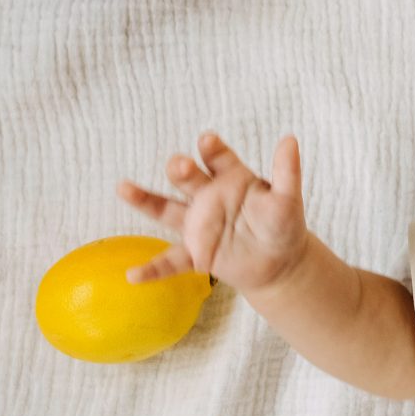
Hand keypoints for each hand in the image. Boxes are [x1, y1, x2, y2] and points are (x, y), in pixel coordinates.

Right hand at [116, 131, 310, 293]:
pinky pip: (171, 261)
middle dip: (182, 171)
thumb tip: (290, 139)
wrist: (279, 262)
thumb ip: (287, 172)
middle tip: (179, 165)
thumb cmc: (282, 225)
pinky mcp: (196, 253)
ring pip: (167, 210)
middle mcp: (209, 196)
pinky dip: (153, 269)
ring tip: (123, 187)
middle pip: (189, 179)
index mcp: (231, 178)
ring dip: (146, 200)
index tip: (207, 141)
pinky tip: (133, 276)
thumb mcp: (288, 200)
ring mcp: (198, 224)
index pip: (219, 159)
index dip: (212, 150)